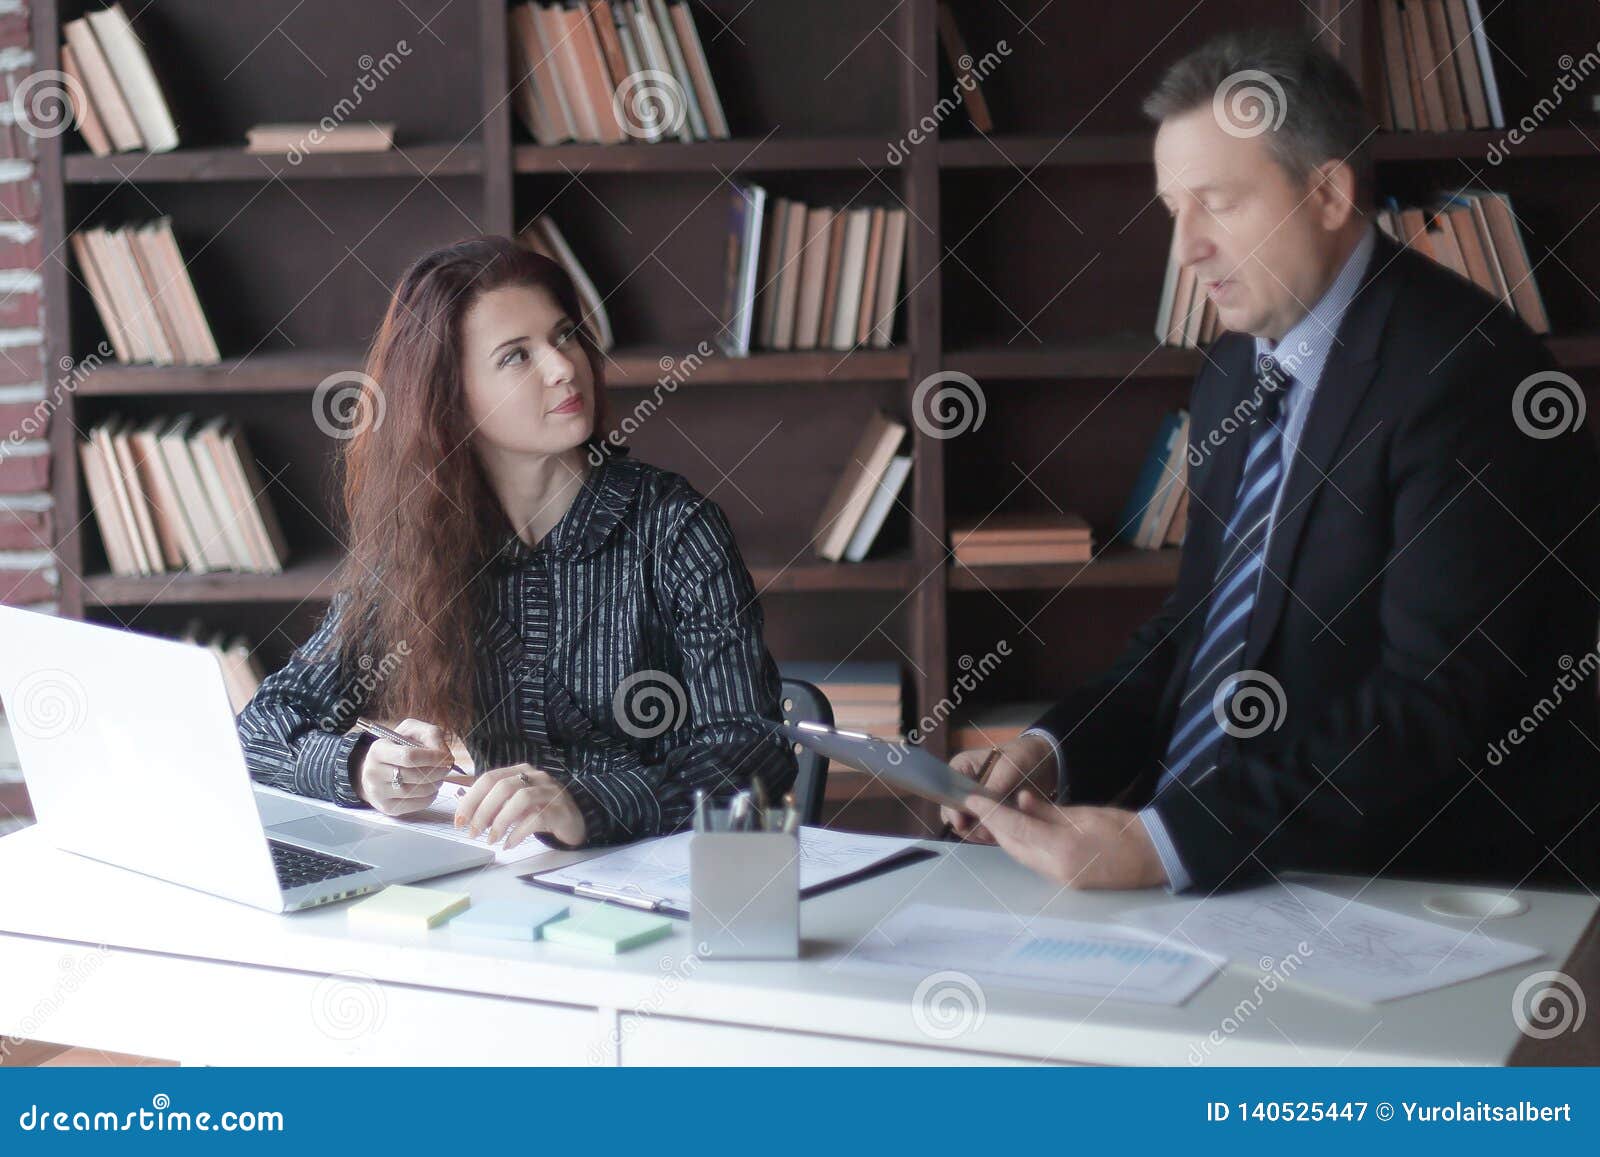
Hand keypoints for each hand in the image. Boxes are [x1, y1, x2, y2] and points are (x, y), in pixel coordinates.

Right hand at [354, 718, 455, 815]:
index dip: (432, 758)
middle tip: (445, 768)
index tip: (447, 758)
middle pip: (415, 775)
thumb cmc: (399, 748)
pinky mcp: (387, 807)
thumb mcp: (412, 731)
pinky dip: (430, 797)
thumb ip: (431, 735)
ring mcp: (378, 792)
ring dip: (435, 784)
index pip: (409, 756)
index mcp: (378, 750)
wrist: (376, 770)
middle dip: (437, 771)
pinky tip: (430, 788)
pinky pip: (417, 805)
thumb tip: (444, 755)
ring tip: (438, 777)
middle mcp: (373, 772)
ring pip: (417, 791)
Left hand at [455, 763, 586, 849]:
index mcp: (521, 771)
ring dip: (500, 821)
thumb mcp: (515, 805)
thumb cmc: (541, 812)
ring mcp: (550, 792)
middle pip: (503, 787)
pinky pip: (536, 818)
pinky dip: (518, 832)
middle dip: (482, 811)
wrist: (575, 822)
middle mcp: (536, 777)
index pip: (490, 778)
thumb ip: (494, 805)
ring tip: (491, 840)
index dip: (471, 799)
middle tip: (473, 832)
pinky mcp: (560, 810)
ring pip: (520, 799)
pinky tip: (509, 844)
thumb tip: (465, 814)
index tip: (459, 820)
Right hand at [940, 733, 1056, 843]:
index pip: (945, 792)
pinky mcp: (988, 815)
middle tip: (988, 831)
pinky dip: (991, 835)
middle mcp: (963, 788)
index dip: (951, 809)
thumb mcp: (1010, 767)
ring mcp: (975, 804)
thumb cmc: (1022, 756)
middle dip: (968, 826)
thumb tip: (983, 805)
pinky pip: (982, 831)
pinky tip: (1005, 834)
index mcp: (961, 769)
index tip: (963, 822)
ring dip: (981, 833)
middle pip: (953, 814)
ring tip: (1000, 833)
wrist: (1043, 763)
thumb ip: (995, 785)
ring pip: (967, 827)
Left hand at [962, 792, 1167, 889]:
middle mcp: (1057, 869)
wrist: (1155, 856)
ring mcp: (1061, 880)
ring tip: (998, 815)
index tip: (972, 799)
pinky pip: (1036, 863)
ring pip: (1022, 856)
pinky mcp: (1067, 884)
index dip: (991, 812)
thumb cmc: (1124, 830)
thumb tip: (1021, 802)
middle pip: (1013, 846)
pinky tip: (1024, 829)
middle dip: (995, 826)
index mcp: (1062, 849)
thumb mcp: (1084, 813)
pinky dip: (1026, 845)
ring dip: (1008, 837)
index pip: (1015, 829)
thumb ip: (1048, 811)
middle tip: (982, 804)